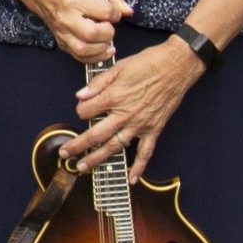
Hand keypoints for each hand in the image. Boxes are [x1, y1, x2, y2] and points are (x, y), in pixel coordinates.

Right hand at [32, 0, 128, 65]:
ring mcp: (62, 33)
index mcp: (73, 0)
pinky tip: (102, 51)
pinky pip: (78, 57)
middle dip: (108, 33)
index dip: (115, 13)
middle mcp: (66, 18)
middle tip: (109, 28)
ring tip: (108, 43)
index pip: (103, 11)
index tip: (114, 12)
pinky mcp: (62, 43)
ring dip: (101, 49)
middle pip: (92, 34)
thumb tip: (127, 11)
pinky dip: (93, 58)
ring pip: (83, 50)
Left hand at [66, 36, 200, 181]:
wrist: (177, 65)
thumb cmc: (149, 63)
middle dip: (77, 146)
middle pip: (95, 135)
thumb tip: (81, 95)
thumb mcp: (119, 67)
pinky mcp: (154, 129)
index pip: (87, 111)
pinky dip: (138, 167)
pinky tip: (131, 179)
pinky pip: (145, 152)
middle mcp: (125, 114)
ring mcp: (140, 124)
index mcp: (114, 97)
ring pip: (114, 147)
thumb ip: (98, 83)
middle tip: (65, 154)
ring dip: (97, 159)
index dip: (80, 110)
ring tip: (84, 168)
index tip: (81, 109)